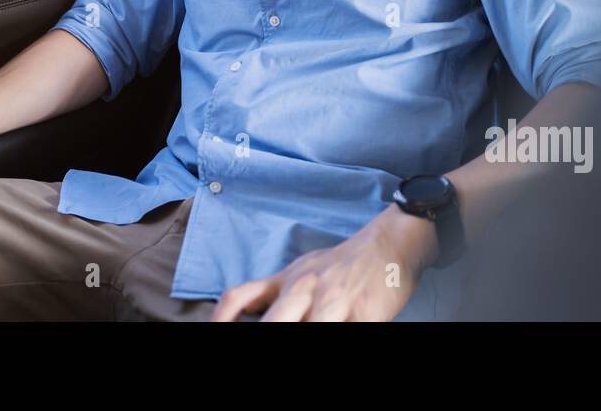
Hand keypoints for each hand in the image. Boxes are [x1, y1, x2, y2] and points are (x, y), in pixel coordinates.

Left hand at [210, 207, 437, 320]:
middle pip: (273, 322)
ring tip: (299, 338)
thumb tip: (242, 313)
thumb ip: (273, 293)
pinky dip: (337, 338)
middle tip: (251, 355)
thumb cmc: (341, 264)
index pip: (238, 299)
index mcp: (285, 280)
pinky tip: (338, 334)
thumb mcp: (300, 271)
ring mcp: (334, 302)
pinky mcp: (364, 314)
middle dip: (266, 336)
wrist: (389, 244)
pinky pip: (346, 335)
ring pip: (309, 328)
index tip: (211, 333)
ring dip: (303, 334)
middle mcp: (304, 289)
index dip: (219, 322)